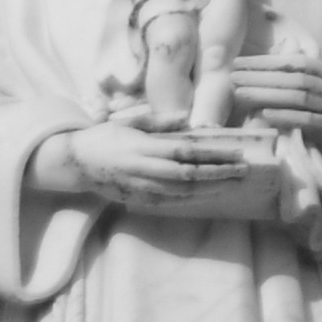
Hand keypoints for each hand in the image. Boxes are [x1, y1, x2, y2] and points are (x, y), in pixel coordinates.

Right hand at [36, 119, 291, 221]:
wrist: (77, 163)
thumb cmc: (105, 137)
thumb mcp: (129, 122)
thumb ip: (159, 122)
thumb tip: (187, 120)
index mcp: (145, 148)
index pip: (188, 151)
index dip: (214, 154)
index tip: (236, 153)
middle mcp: (146, 170)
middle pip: (192, 175)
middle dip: (221, 174)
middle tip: (244, 171)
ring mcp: (144, 189)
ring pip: (185, 192)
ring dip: (212, 188)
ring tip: (234, 183)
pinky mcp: (141, 201)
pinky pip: (173, 202)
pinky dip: (195, 198)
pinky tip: (210, 193)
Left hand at [213, 51, 321, 159]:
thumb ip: (312, 73)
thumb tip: (279, 63)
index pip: (295, 62)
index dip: (266, 61)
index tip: (240, 62)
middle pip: (292, 77)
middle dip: (260, 75)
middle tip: (232, 75)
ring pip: (298, 96)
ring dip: (267, 93)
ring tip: (241, 92)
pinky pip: (310, 119)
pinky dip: (287, 116)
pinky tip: (266, 113)